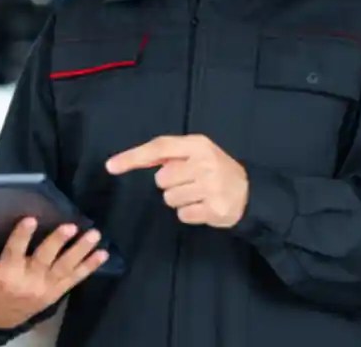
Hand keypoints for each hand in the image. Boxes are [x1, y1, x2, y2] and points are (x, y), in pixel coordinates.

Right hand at [0, 218, 107, 329]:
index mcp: (5, 275)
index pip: (14, 252)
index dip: (22, 236)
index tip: (30, 219)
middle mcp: (28, 282)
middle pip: (45, 259)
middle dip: (58, 242)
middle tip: (70, 226)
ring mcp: (45, 288)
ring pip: (65, 267)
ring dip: (81, 251)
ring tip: (94, 235)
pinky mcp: (56, 292)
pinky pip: (75, 278)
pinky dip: (90, 266)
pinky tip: (102, 254)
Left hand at [106, 135, 248, 227]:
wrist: (250, 192)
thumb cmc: (215, 169)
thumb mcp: (197, 152)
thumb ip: (168, 155)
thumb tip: (126, 160)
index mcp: (197, 144)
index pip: (158, 148)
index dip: (132, 157)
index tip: (110, 166)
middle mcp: (204, 163)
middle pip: (161, 179)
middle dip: (170, 184)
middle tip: (189, 182)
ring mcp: (210, 186)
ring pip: (170, 199)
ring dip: (179, 200)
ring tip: (198, 194)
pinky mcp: (214, 209)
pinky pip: (182, 215)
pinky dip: (189, 213)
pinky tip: (203, 206)